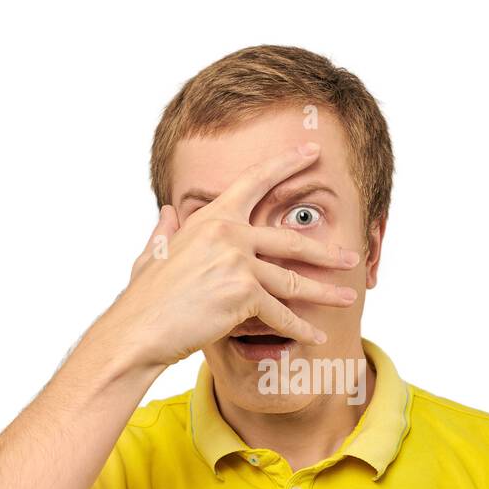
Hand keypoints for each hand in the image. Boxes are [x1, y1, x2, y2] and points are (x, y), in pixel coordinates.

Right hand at [103, 141, 360, 368]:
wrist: (137, 329)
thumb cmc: (144, 298)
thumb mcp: (153, 254)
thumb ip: (166, 231)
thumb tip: (167, 212)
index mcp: (211, 218)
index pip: (255, 181)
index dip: (287, 164)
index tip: (312, 152)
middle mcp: (228, 233)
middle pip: (290, 240)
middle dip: (325, 251)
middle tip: (351, 255)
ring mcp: (238, 262)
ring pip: (293, 279)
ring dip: (325, 292)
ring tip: (349, 297)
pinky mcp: (244, 293)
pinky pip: (281, 314)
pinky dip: (300, 329)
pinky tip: (317, 337)